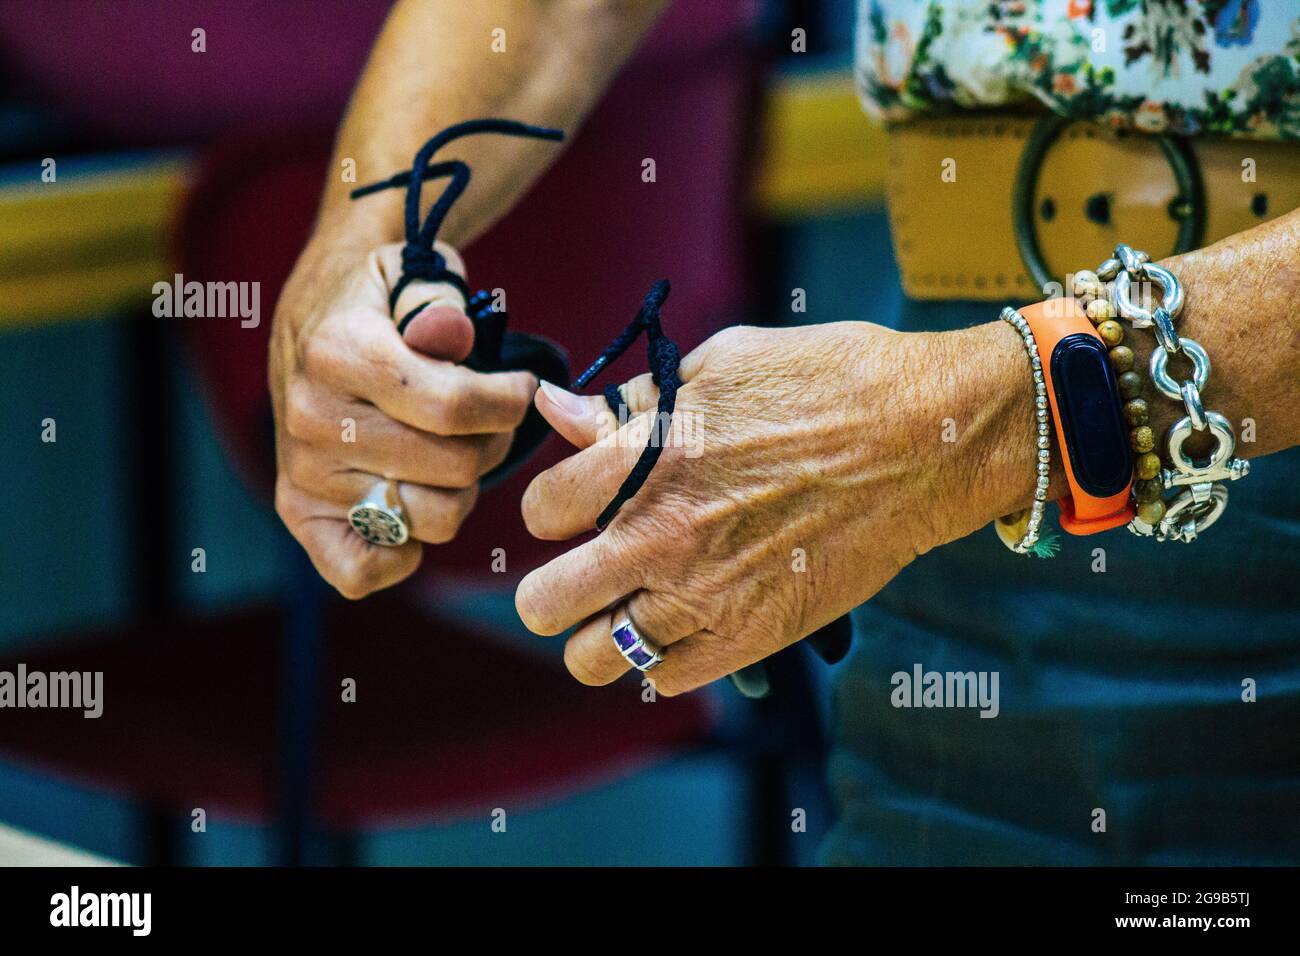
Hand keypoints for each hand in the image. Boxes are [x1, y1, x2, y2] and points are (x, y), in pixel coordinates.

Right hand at [269, 236, 536, 597]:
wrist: (314, 314)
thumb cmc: (385, 299)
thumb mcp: (416, 274)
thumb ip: (439, 301)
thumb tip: (450, 333)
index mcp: (338, 350)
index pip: (453, 407)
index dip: (509, 403)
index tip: (524, 389)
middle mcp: (311, 417)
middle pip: (454, 468)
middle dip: (494, 442)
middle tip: (491, 421)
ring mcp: (303, 472)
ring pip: (431, 518)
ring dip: (463, 492)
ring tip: (454, 453)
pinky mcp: (299, 512)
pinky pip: (361, 572)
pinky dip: (402, 554)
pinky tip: (416, 503)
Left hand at [515, 320, 1038, 693]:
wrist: (929, 440)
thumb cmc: (830, 382)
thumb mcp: (722, 364)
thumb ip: (633, 403)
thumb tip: (561, 410)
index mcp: (646, 461)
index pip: (540, 512)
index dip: (555, 508)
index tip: (582, 506)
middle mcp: (663, 537)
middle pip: (544, 602)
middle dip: (553, 587)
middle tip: (588, 571)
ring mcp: (707, 595)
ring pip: (594, 658)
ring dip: (601, 634)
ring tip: (630, 608)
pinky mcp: (756, 636)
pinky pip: (667, 678)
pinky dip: (663, 659)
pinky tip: (686, 624)